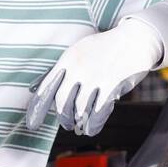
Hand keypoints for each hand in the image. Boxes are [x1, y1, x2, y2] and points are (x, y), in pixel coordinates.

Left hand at [25, 16, 163, 136]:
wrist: (135, 38)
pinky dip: (93, 124)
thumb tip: (32, 88)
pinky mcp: (112, 85)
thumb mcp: (77, 52)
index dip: (37, 108)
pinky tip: (91, 128)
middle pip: (62, 102)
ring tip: (80, 126)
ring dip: (79, 121)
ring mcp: (95, 76)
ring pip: (80, 109)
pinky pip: (98, 112)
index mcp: (67, 59)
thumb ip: (57, 71)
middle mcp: (78, 68)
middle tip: (66, 124)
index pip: (47, 87)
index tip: (32, 125)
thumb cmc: (104, 48)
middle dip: (63, 118)